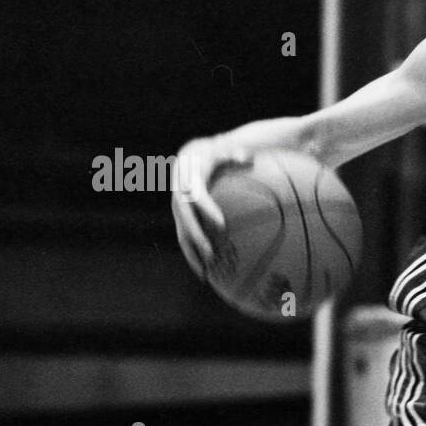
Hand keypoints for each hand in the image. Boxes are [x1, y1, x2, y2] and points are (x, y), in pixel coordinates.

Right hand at [170, 138, 241, 271]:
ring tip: (204, 273)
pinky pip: (184, 238)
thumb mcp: (221, 152)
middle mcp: (179, 197)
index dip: (208, 210)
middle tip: (212, 254)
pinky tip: (204, 271)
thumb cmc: (212, 154)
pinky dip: (192, 254)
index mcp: (190, 179)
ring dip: (191, 254)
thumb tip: (248, 157)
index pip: (198, 197)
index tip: (222, 224)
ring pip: (181, 234)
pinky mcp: (179, 218)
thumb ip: (234, 155)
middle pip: (186, 220)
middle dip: (197, 238)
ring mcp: (177, 209)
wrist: (188, 156)